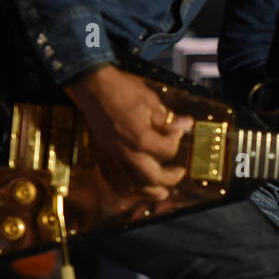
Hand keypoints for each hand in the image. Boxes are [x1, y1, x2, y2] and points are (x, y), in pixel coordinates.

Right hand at [65, 65, 193, 202]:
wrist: (93, 85)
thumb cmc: (121, 89)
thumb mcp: (151, 100)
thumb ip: (168, 119)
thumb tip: (185, 124)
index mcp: (140, 138)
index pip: (167, 151)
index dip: (176, 139)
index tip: (178, 129)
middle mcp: (125, 152)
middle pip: (151, 178)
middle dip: (169, 180)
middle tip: (178, 175)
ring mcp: (110, 154)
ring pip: (130, 184)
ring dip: (147, 191)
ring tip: (160, 192)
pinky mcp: (101, 153)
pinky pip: (110, 178)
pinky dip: (122, 186)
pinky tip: (131, 187)